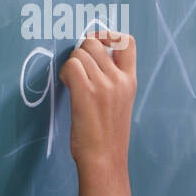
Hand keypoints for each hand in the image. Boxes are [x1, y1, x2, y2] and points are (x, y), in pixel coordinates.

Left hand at [58, 30, 136, 168]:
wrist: (105, 159)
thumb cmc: (108, 137)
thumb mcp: (120, 103)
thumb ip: (113, 81)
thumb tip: (92, 62)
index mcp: (130, 81)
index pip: (127, 42)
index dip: (108, 35)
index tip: (97, 44)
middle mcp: (119, 79)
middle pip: (94, 43)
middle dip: (81, 52)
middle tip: (77, 70)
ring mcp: (104, 85)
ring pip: (79, 53)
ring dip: (70, 64)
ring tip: (71, 81)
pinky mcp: (86, 93)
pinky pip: (70, 66)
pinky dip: (64, 72)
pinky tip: (66, 85)